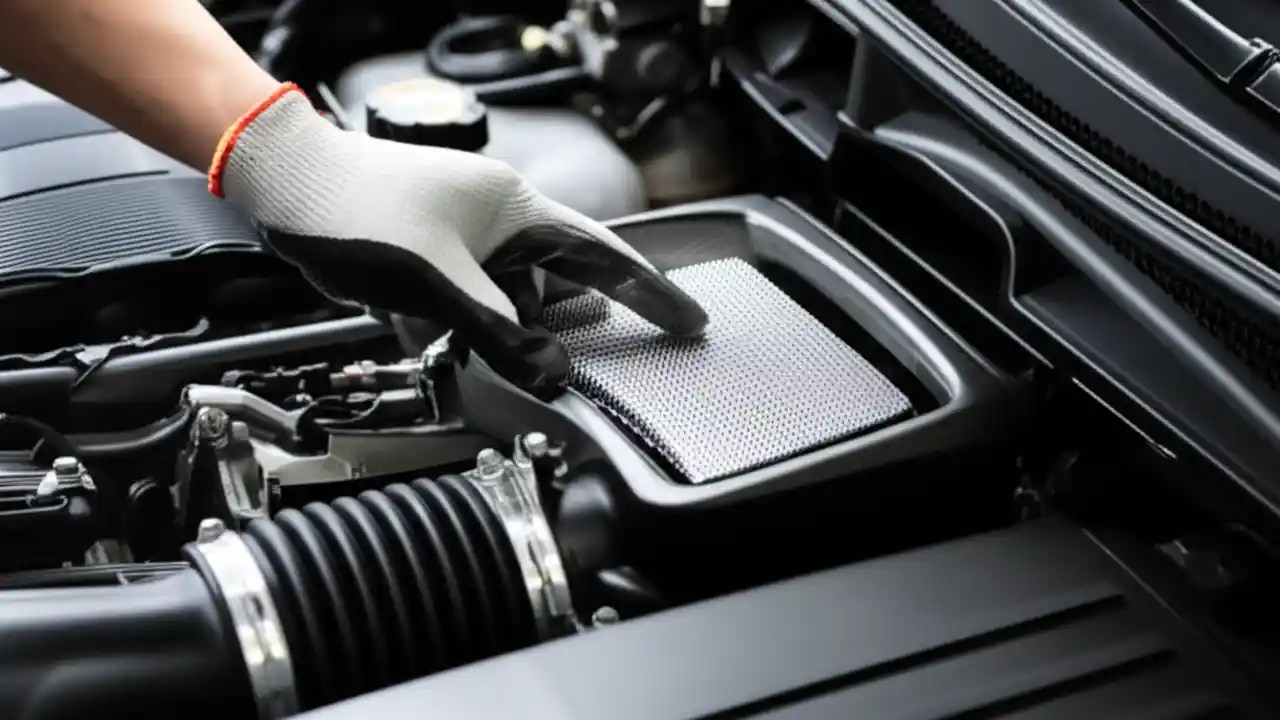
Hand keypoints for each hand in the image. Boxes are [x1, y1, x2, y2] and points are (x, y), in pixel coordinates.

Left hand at [211, 85, 706, 394]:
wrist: (283, 184)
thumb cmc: (360, 209)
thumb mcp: (440, 282)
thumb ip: (501, 333)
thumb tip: (553, 376)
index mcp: (520, 212)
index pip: (606, 256)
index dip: (651, 294)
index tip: (689, 320)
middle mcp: (500, 223)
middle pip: (555, 286)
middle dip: (554, 328)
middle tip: (566, 363)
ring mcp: (465, 239)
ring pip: (505, 300)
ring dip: (493, 331)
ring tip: (465, 343)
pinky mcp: (431, 256)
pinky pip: (463, 301)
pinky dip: (454, 325)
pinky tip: (426, 334)